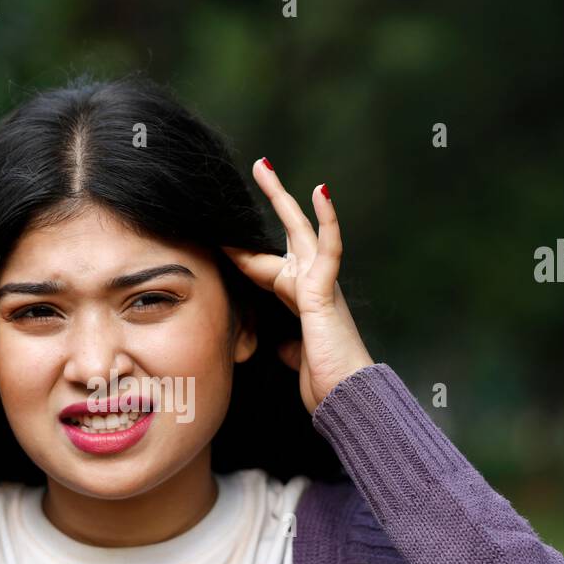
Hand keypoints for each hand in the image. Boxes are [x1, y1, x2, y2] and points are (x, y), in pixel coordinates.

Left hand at [222, 158, 374, 414]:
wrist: (343, 395)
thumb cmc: (324, 379)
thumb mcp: (293, 358)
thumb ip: (286, 343)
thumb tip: (279, 344)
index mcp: (300, 297)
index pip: (266, 263)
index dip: (243, 249)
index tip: (219, 234)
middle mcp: (311, 283)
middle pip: (287, 233)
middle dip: (273, 201)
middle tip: (258, 168)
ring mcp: (320, 283)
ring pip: (300, 230)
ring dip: (282, 198)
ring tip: (264, 168)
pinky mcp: (326, 290)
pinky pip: (329, 247)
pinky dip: (328, 219)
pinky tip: (321, 192)